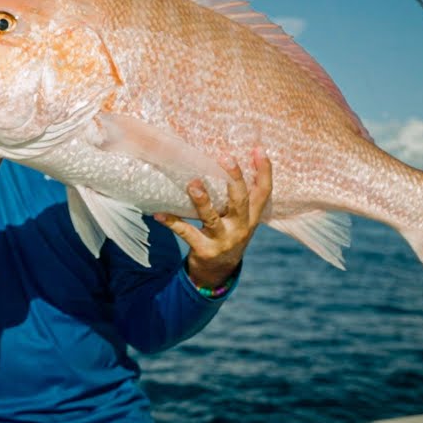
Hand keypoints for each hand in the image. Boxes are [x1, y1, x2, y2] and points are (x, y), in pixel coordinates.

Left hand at [154, 148, 272, 287]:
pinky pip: (186, 233)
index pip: (263, 192)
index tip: (259, 149)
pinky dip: (172, 223)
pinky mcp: (204, 250)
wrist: (217, 273)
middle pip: (240, 201)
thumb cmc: (226, 235)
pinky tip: (158, 214)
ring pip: (213, 218)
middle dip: (234, 179)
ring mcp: (223, 240)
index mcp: (251, 218)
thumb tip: (222, 162)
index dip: (264, 171)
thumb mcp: (238, 219)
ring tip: (193, 184)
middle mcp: (241, 228)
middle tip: (225, 158)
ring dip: (202, 201)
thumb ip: (236, 198)